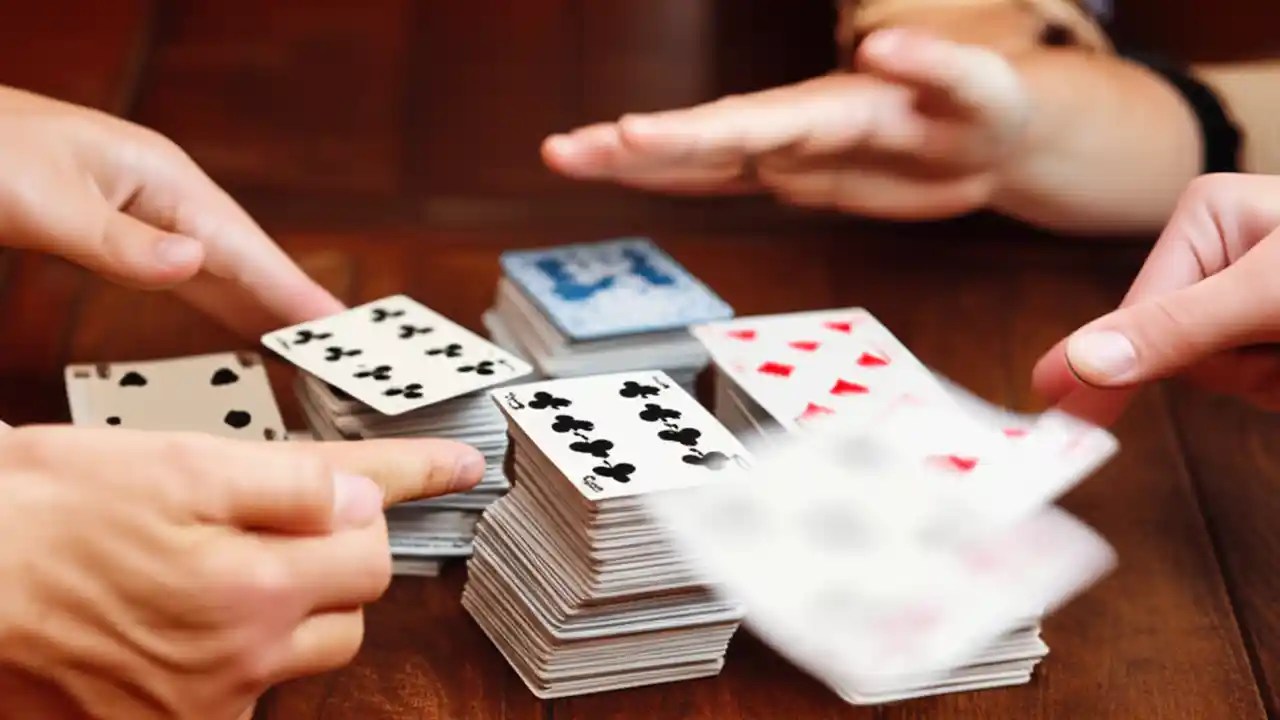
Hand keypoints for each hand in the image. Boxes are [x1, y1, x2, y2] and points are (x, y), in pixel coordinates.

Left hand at [0, 86, 342, 336]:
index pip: (244, 247)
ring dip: (263, 311)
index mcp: (160, 179)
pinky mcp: (115, 234)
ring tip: (310, 351)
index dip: (296, 292)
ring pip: (221, 273)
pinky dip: (220, 306)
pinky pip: (186, 280)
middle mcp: (161, 197)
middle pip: (246, 262)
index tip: (342, 330)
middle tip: (348, 355)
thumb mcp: (43, 200)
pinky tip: (239, 324)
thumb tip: (193, 266)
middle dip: (295, 307)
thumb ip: (118, 241)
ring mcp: (141, 214)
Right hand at [0, 426, 483, 718]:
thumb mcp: (176, 467)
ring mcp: (206, 703)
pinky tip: (186, 618)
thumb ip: (288, 486)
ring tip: (221, 568)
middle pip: (352, 607)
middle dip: (335, 557)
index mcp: (256, 587)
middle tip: (283, 521)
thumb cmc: (47, 512)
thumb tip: (364, 497)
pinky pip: (245, 691)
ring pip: (303, 654)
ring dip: (290, 609)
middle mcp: (244, 658)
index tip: (460, 469)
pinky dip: (241, 653)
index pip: (373, 544)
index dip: (410, 488)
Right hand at [542, 29, 1029, 219]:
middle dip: (632, 148)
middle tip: (562, 152)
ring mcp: (789, 148)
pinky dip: (677, 180)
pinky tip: (635, 177)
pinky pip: (725, 180)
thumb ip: (933, 65)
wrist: (994, 132)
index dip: (688, 136)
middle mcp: (796, 125)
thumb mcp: (981, 86)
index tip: (630, 135)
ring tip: (566, 157)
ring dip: (634, 162)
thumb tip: (879, 44)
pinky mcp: (795, 171)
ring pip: (699, 158)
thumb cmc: (991, 105)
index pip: (748, 122)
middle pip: (703, 137)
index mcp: (832, 107)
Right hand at [1033, 174, 1279, 424]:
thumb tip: (1081, 361)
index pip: (1138, 316)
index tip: (1060, 414)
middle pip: (1178, 352)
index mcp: (1204, 218)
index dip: (1136, 366)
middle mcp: (1221, 252)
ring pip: (1221, 375)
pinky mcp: (1270, 330)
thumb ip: (1176, 328)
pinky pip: (1255, 384)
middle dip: (1237, 367)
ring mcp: (1247, 296)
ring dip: (1269, 379)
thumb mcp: (1265, 294)